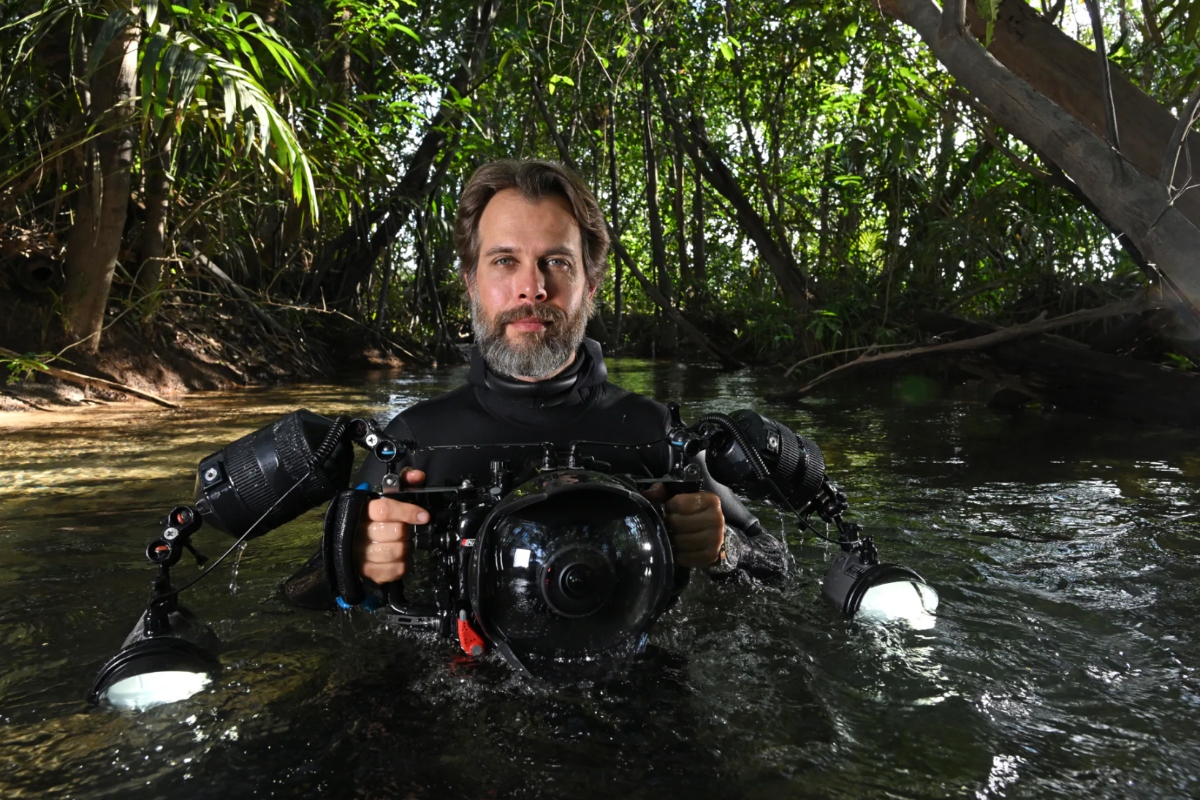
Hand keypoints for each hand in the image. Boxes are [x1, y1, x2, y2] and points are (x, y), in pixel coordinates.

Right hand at [355, 468, 427, 582]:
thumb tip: (417, 476)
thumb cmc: (373, 520)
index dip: (408, 512)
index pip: (385, 509)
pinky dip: (403, 564)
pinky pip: (396, 569)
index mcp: (362, 511)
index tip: (423, 516)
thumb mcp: (385, 498)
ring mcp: (361, 554)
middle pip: (397, 531)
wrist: (352, 548)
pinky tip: (398, 558)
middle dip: (407, 531)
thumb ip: (402, 484)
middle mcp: (358, 532)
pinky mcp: (368, 572)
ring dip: (406, 548)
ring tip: (401, 544)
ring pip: (398, 551)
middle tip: (405, 531)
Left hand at [643, 485, 724, 568]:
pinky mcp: (711, 556)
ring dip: (672, 539)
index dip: (669, 507)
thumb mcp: (681, 495)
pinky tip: (678, 548)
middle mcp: (716, 519)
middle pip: (678, 523)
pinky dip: (678, 555)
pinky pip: (686, 558)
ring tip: (672, 535)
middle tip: (669, 524)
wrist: (712, 529)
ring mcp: (716, 539)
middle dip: (669, 524)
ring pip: (680, 541)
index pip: (678, 504)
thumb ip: (663, 491)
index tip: (671, 509)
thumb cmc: (693, 510)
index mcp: (710, 500)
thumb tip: (649, 494)